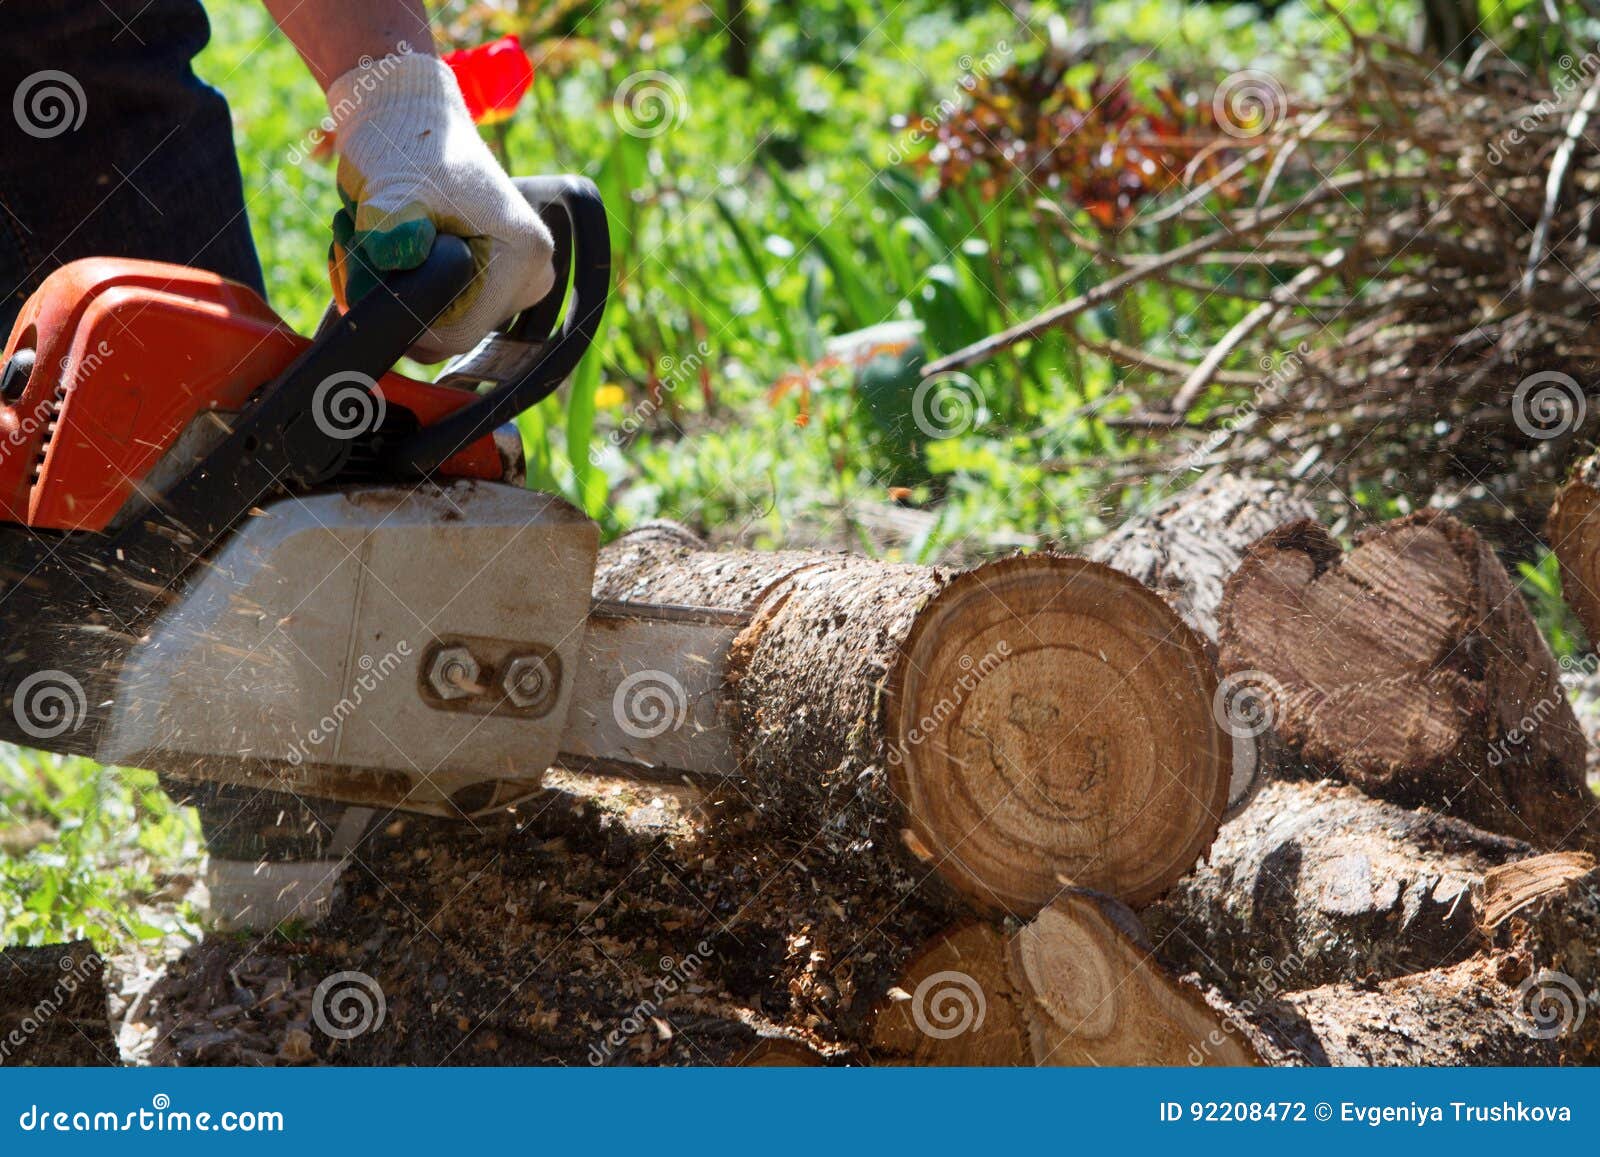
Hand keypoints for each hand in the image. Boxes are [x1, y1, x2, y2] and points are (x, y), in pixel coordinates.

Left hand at [325, 52, 554, 360]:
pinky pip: (441, 307)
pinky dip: (400, 284)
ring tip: (362, 235)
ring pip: (439, 320)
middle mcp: (530, 274)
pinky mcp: (492, 276)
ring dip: (389, 289)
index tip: (360, 272)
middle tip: (353, 245)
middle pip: (447, 329)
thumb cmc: (406, 143)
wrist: (407, 109)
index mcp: (524, 257)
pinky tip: (377, 245)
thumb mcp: (393, 193)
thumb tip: (385, 303)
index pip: (456, 335)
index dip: (399, 319)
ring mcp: (514, 278)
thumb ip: (390, 244)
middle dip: (390, 298)